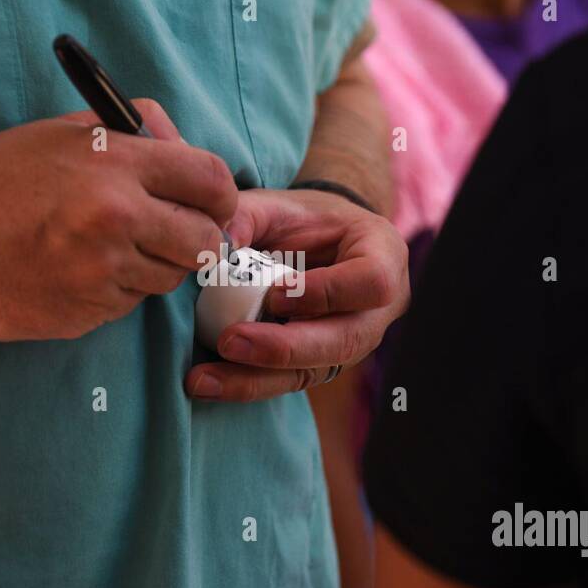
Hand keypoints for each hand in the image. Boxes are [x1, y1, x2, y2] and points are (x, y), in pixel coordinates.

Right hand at [0, 100, 237, 340]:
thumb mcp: (59, 134)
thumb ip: (130, 134)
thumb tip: (182, 148)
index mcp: (115, 163)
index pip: (213, 181)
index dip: (218, 196)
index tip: (209, 203)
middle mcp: (117, 218)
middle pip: (205, 240)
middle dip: (195, 237)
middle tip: (169, 232)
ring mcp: (103, 272)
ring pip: (170, 277)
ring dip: (153, 265)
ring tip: (104, 246)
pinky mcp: (87, 313)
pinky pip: (131, 304)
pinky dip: (116, 289)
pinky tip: (75, 270)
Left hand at [185, 188, 408, 401]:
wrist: (318, 243)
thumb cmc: (304, 219)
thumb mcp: (279, 204)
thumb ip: (246, 216)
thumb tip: (215, 245)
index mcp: (383, 257)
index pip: (371, 283)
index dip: (326, 294)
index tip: (275, 295)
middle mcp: (376, 310)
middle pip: (343, 342)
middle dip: (283, 348)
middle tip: (230, 342)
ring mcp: (350, 343)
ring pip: (313, 371)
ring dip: (255, 378)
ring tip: (204, 378)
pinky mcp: (320, 365)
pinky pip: (287, 382)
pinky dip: (245, 383)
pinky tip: (208, 382)